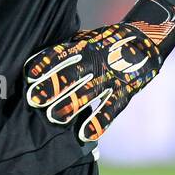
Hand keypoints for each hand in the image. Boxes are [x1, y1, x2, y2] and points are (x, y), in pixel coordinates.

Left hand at [24, 21, 164, 142]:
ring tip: (53, 117)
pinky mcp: (124, 92)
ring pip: (89, 92)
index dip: (45, 63)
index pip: (61, 54)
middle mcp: (95, 62)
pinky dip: (98, 122)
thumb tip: (34, 65)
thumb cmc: (105, 44)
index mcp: (83, 48)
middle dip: (52, 87)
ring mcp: (110, 77)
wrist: (145, 41)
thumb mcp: (85, 40)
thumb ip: (66, 50)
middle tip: (34, 99)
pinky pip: (110, 109)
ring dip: (70, 105)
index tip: (29, 74)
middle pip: (72, 74)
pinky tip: (85, 134)